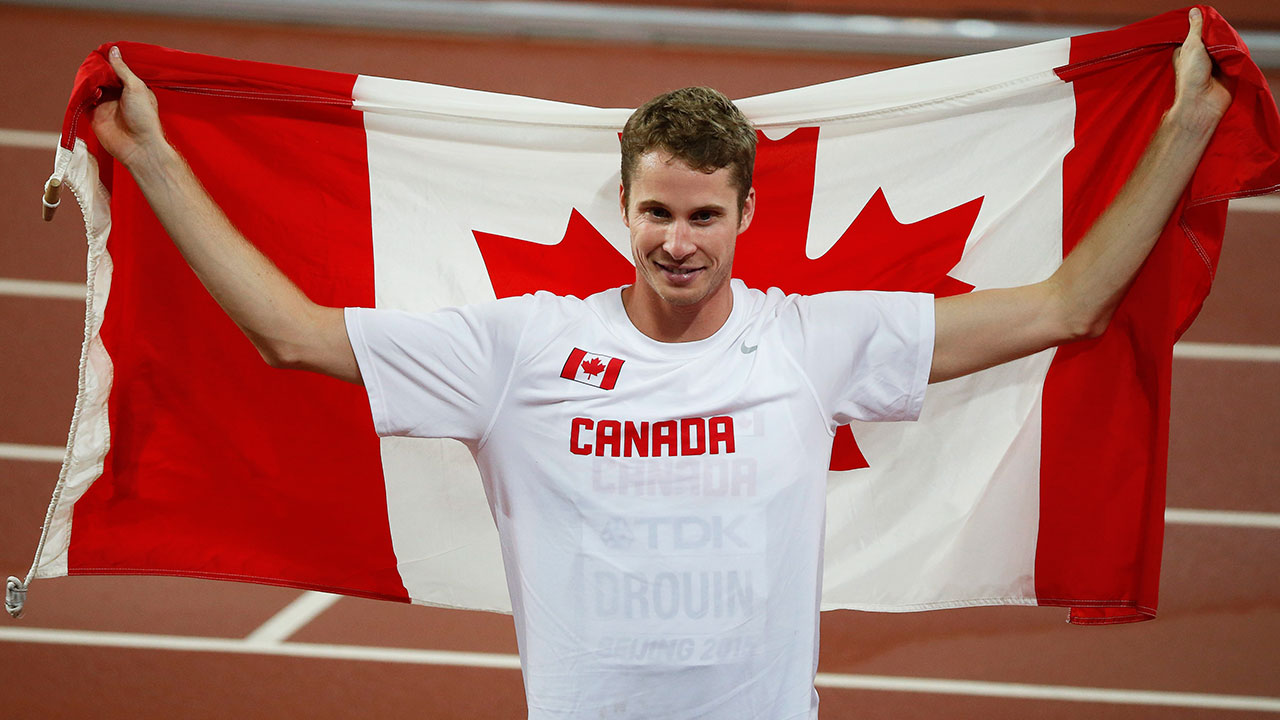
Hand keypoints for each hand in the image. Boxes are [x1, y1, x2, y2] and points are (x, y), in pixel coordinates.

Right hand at [91, 46, 166, 167]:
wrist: (139, 146)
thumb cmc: (144, 116)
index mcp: (132, 88)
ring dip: (87, 80)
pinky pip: (84, 100)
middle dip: (96, 70)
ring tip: (85, 73)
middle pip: (102, 78)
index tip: (99, 52)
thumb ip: (122, 69)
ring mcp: (106, 105)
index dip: (109, 62)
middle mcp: (118, 95)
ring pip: (92, 87)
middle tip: (89, 63)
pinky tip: (81, 86)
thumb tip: (113, 50)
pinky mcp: (95, 115)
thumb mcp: (136, 87)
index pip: (117, 70)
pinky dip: (81, 93)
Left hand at [1170, 8, 1231, 131]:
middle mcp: (1200, 57)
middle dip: (1217, 34)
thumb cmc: (1190, 76)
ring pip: (1225, 46)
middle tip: (1219, 32)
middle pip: (1213, 38)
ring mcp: (1214, 64)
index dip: (1202, 27)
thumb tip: (1195, 11)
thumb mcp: (1191, 47)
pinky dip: (1236, 52)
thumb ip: (1196, 29)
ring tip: (1225, 43)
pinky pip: (1235, 56)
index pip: (1196, 33)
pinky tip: (1235, 50)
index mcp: (1186, 52)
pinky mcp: (1228, 70)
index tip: (1207, 20)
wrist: (1201, 103)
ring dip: (1227, 43)